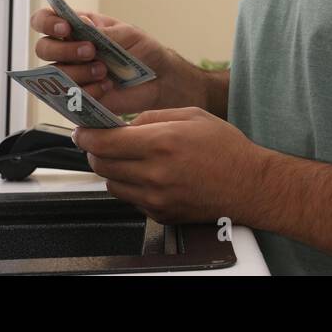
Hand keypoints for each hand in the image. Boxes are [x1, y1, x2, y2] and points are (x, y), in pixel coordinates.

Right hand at [29, 9, 204, 115]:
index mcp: (78, 28)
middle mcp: (69, 50)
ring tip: (104, 72)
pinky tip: (106, 87)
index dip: (46, 23)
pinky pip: (68, 97)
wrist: (159, 80)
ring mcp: (72, 74)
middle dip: (64, 50)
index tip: (64, 28)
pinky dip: (88, 91)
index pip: (45, 20)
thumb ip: (103, 32)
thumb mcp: (127, 34)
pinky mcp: (78, 97)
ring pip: (54, 74)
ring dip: (79, 72)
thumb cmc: (143, 50)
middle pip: (43, 48)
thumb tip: (80, 24)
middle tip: (91, 52)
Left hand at [73, 107, 264, 223]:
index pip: (105, 142)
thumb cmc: (226, 148)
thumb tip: (125, 124)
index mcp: (162, 143)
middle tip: (103, 142)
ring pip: (112, 185)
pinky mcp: (160, 215)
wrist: (249, 185)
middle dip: (96, 151)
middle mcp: (155, 174)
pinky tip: (147, 174)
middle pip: (102, 165)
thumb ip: (152, 117)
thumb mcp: (191, 115)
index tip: (82, 131)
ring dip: (112, 170)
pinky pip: (131, 199)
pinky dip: (131, 186)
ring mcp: (156, 198)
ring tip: (128, 158)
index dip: (87, 135)